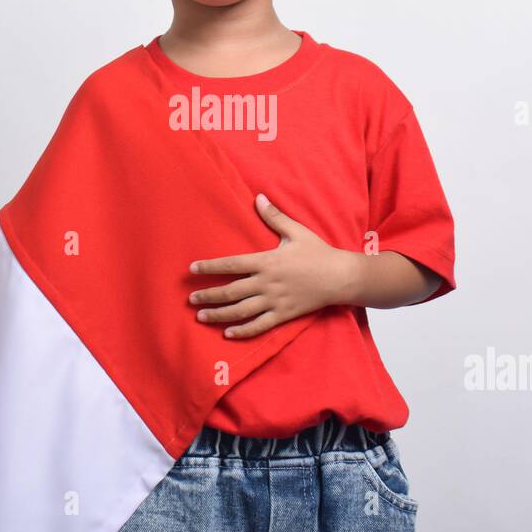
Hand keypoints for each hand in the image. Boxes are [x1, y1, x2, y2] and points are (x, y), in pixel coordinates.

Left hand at [187, 194, 359, 338]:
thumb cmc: (318, 253)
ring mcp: (275, 301)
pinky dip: (243, 331)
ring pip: (241, 311)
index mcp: (267, 261)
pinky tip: (228, 334)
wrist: (340, 277)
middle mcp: (267, 283)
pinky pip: (259, 326)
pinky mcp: (284, 315)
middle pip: (231, 291)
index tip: (192, 269)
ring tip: (202, 317)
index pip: (231, 264)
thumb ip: (275, 216)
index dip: (210, 267)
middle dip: (208, 296)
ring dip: (219, 315)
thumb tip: (259, 197)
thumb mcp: (296, 231)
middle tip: (191, 300)